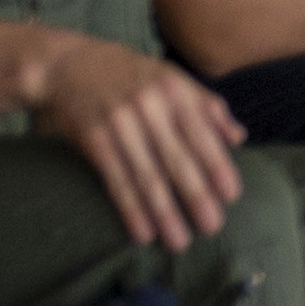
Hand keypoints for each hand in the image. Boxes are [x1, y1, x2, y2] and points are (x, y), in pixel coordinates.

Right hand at [33, 35, 244, 251]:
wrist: (66, 64)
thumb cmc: (129, 75)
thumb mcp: (171, 78)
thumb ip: (206, 106)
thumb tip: (238, 137)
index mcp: (175, 91)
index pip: (202, 135)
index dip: (218, 166)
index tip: (232, 196)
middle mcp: (149, 107)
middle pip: (177, 159)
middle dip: (196, 197)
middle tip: (212, 228)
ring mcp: (119, 123)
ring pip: (146, 175)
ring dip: (164, 213)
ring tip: (179, 242)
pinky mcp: (92, 138)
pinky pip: (116, 180)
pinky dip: (130, 209)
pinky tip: (142, 232)